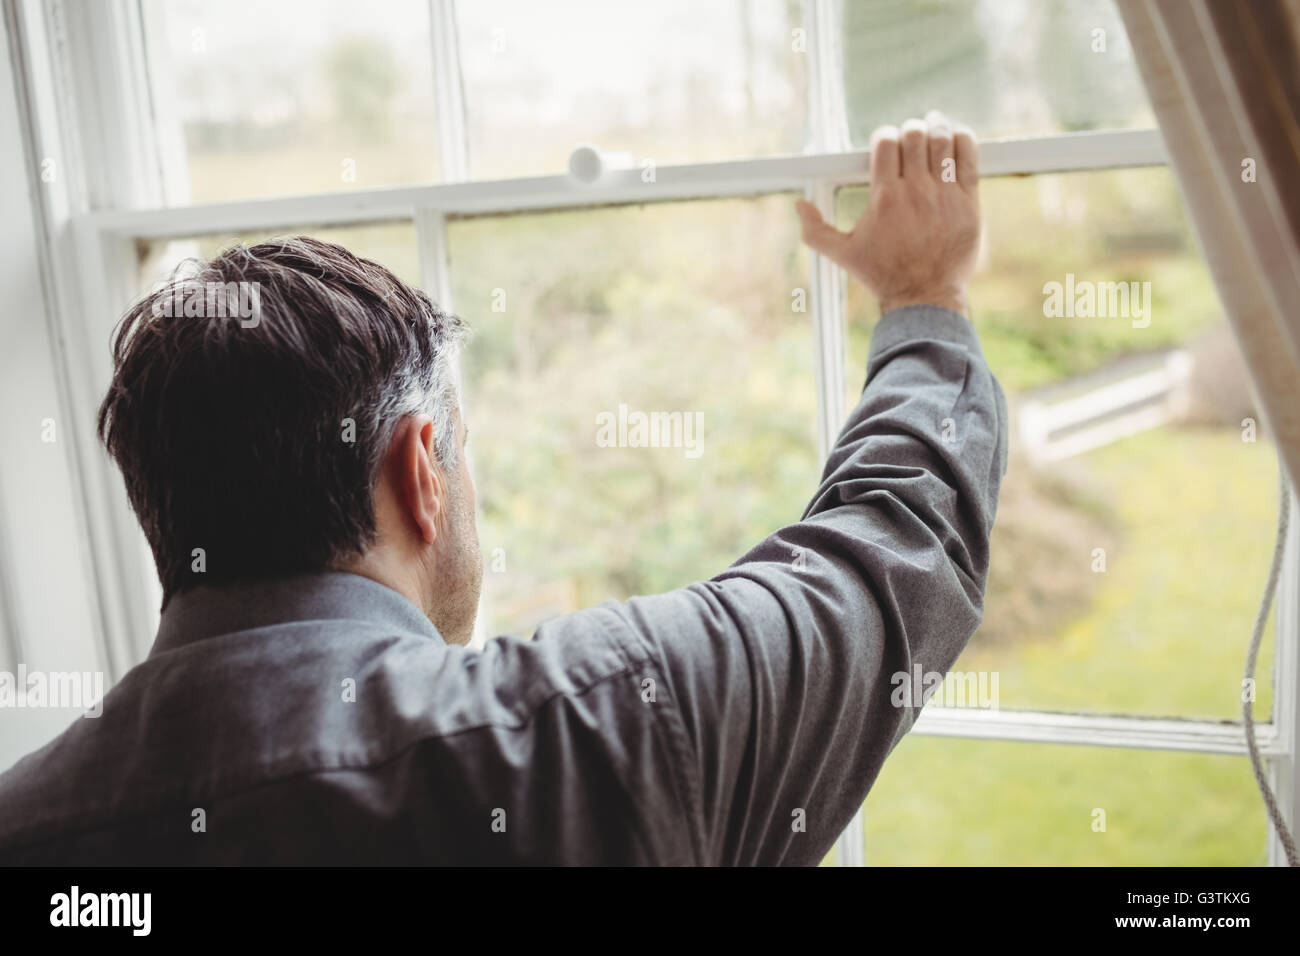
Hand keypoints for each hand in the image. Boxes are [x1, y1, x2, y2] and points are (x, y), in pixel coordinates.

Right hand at [796, 111, 979, 319]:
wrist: (923, 297)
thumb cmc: (883, 276)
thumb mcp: (843, 255)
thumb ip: (816, 231)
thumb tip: (799, 206)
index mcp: (884, 198)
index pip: (885, 142)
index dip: (884, 135)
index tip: (886, 143)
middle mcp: (915, 192)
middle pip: (915, 136)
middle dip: (910, 131)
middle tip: (910, 137)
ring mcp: (944, 195)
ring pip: (943, 141)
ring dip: (937, 128)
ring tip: (934, 127)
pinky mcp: (968, 202)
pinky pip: (969, 158)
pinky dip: (963, 141)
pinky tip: (957, 139)